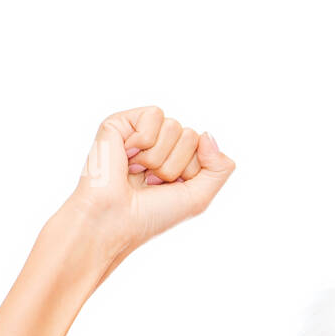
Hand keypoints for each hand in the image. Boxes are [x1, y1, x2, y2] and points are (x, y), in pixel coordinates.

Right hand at [64, 106, 235, 260]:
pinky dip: (143, 140)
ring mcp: (140, 133)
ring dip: (157, 157)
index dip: (191, 172)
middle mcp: (160, 144)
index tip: (167, 189)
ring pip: (175, 126)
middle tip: (149, 181)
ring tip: (136, 171)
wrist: (114, 220)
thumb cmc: (152, 214)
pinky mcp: (120, 123)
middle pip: (191, 136)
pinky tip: (126, 155)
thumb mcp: (199, 196)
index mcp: (178, 159)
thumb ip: (220, 168)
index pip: (205, 148)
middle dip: (174, 165)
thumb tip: (207, 134)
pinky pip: (154, 115)